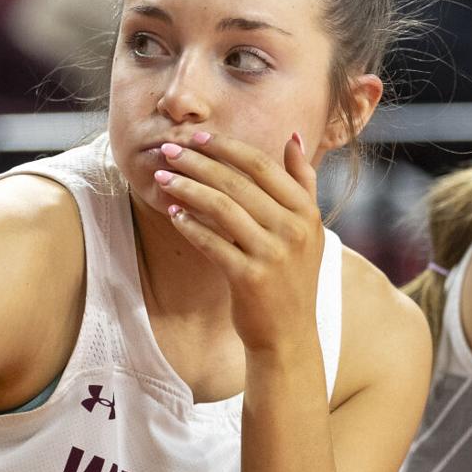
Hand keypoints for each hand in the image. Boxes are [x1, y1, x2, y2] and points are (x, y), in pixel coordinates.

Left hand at [153, 130, 323, 354]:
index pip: (262, 166)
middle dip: (198, 162)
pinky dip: (189, 225)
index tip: (197, 138)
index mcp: (306, 211)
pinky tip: (172, 213)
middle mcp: (293, 229)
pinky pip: (211, 243)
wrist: (289, 335)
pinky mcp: (249, 278)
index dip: (227, 148)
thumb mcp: (309, 228)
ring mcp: (272, 254)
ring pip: (221, 208)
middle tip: (168, 150)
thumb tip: (293, 137)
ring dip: (187, 189)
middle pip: (237, 182)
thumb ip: (303, 182)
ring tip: (162, 178)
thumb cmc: (292, 277)